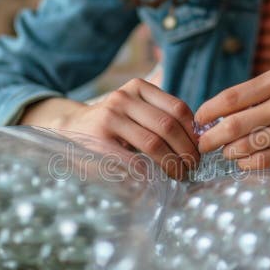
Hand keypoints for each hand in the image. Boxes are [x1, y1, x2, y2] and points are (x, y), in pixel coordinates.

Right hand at [21, 79, 199, 179]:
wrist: (68, 129)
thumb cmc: (112, 126)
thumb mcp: (135, 110)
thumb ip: (160, 115)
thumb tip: (199, 136)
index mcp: (138, 88)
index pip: (178, 108)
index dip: (193, 132)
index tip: (200, 150)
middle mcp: (124, 97)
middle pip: (169, 126)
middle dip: (186, 150)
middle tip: (193, 167)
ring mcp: (110, 116)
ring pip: (154, 142)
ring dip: (172, 163)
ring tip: (180, 175)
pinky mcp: (99, 139)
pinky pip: (133, 159)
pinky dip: (151, 172)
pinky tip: (158, 181)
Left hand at [195, 68, 269, 169]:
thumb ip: (255, 94)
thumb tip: (215, 114)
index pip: (232, 98)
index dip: (208, 111)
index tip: (198, 120)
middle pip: (235, 125)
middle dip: (211, 138)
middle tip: (201, 144)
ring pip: (248, 146)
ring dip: (229, 152)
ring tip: (226, 151)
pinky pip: (264, 161)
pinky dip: (247, 163)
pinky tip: (243, 160)